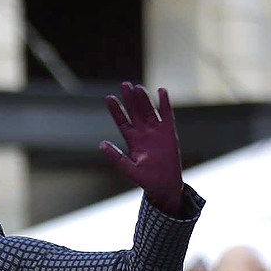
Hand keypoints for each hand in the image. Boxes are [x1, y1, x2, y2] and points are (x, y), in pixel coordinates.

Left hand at [99, 82, 182, 216]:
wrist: (165, 185)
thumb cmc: (146, 179)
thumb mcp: (129, 168)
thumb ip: (116, 157)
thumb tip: (101, 144)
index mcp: (132, 140)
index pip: (122, 121)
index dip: (116, 110)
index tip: (109, 98)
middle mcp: (143, 133)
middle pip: (135, 112)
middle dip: (129, 99)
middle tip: (124, 84)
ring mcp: (157, 130)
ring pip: (149, 110)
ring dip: (144, 98)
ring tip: (137, 87)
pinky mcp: (169, 131)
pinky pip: (167, 114)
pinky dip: (165, 103)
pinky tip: (161, 91)